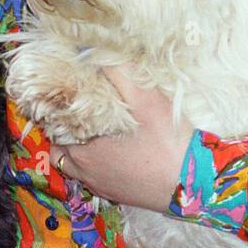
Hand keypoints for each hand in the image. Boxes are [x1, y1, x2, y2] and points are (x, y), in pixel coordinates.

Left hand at [48, 64, 194, 210]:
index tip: (67, 98)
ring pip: (75, 166)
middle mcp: (85, 171)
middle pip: (61, 149)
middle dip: (65, 131)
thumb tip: (91, 52)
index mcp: (82, 148)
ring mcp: (100, 186)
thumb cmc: (165, 142)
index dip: (57, 112)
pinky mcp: (117, 195)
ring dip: (78, 150)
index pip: (54, 129)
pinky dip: (96, 165)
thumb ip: (119, 73)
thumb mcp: (145, 99)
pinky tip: (114, 152)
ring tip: (94, 132)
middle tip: (79, 112)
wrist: (193, 184)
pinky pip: (95, 178)